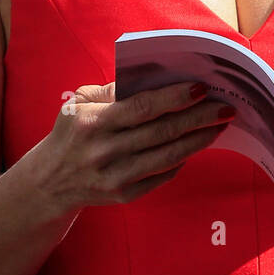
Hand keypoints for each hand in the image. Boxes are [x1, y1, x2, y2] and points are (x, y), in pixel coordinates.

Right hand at [32, 80, 233, 212]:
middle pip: (161, 132)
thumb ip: (110, 91)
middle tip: (223, 107)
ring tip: (218, 125)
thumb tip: (151, 79)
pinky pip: (160, 176)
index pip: (141, 107)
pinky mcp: (123, 195)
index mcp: (93, 122)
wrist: (50, 182)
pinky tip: (196, 145)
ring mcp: (114, 176)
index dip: (173, 98)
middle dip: (197, 118)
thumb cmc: (71, 133)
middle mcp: (104, 151)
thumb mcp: (78, 103)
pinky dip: (180, 160)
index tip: (200, 88)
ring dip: (197, 140)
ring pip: (166, 156)